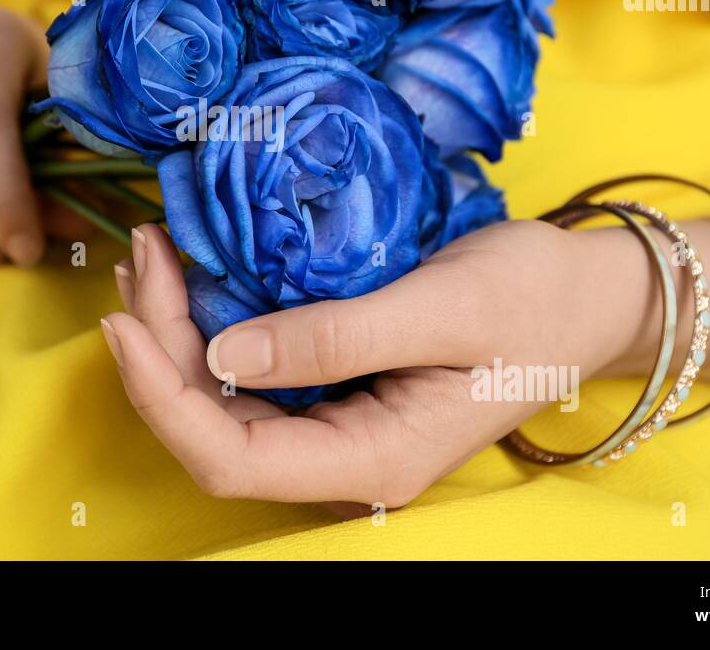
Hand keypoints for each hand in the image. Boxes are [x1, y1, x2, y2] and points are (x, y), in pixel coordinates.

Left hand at [103, 221, 646, 506]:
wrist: (586, 295)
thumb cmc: (532, 300)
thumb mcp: (442, 310)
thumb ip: (336, 336)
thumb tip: (224, 352)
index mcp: (371, 460)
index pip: (232, 459)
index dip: (163, 398)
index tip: (123, 319)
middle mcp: (343, 458)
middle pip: (214, 426)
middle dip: (161, 344)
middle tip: (143, 249)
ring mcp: (337, 427)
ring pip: (225, 398)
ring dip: (177, 328)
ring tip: (152, 251)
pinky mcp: (336, 389)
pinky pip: (254, 370)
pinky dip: (214, 319)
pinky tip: (194, 270)